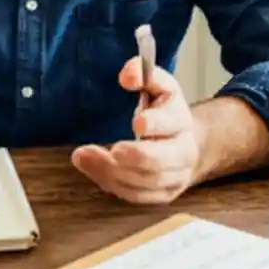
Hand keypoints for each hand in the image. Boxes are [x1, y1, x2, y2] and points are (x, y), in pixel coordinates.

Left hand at [71, 57, 200, 204]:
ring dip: (112, 171)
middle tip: (111, 150)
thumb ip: (142, 73)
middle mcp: (183, 152)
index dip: (156, 123)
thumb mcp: (158, 84)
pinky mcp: (162, 195)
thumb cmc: (165, 111)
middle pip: (161, 160)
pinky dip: (113, 184)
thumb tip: (127, 77)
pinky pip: (136, 195)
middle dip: (135, 157)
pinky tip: (94, 169)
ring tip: (84, 156)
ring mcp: (175, 177)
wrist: (185, 142)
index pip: (172, 122)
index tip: (138, 122)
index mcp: (181, 120)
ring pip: (145, 181)